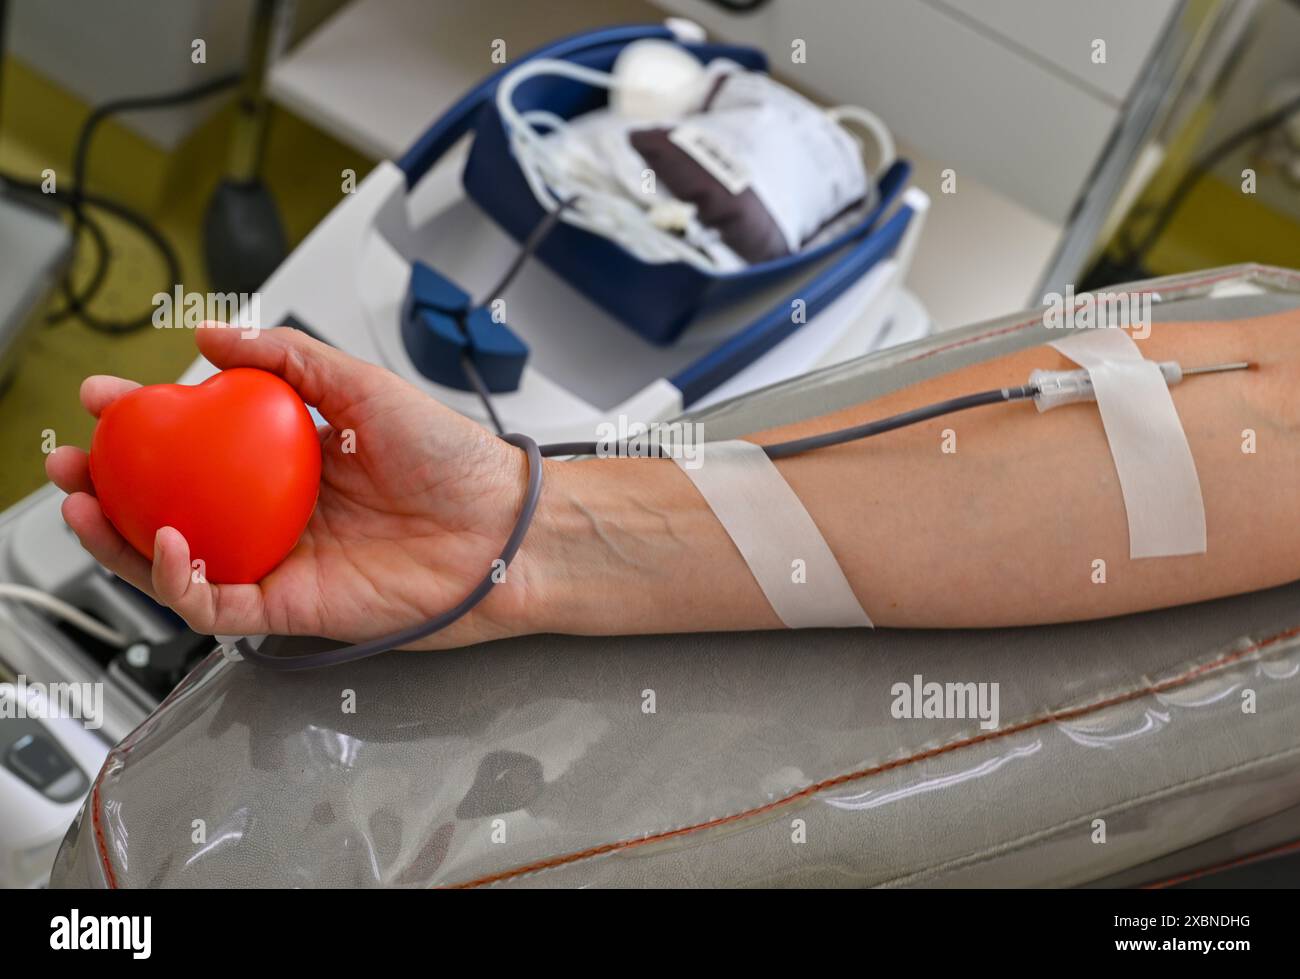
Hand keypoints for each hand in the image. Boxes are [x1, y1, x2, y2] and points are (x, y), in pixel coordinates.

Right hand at [46, 324, 541, 648]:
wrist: (503, 526)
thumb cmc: (454, 458)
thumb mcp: (363, 384)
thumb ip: (288, 357)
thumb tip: (209, 335)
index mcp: (292, 458)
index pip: (199, 442)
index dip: (147, 422)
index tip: (108, 397)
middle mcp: (282, 511)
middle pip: (178, 504)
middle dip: (113, 486)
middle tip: (73, 463)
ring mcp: (286, 560)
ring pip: (183, 560)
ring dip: (123, 539)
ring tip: (85, 507)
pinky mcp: (295, 606)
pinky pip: (219, 603)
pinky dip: (180, 581)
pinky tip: (166, 544)